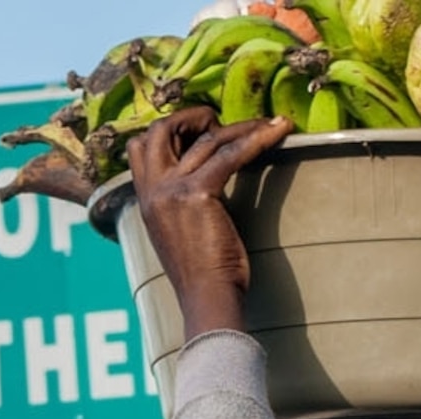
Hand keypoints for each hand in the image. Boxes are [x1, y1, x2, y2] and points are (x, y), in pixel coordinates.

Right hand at [128, 106, 292, 340]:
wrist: (207, 300)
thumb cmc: (203, 276)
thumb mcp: (179, 235)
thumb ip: (180, 207)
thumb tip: (204, 185)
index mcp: (145, 200)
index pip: (139, 148)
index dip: (168, 132)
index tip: (198, 134)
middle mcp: (152, 190)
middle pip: (159, 130)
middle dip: (190, 116)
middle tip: (219, 121)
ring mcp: (171, 190)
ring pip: (205, 139)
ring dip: (241, 126)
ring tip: (268, 125)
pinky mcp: (197, 194)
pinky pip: (231, 153)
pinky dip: (259, 137)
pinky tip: (281, 131)